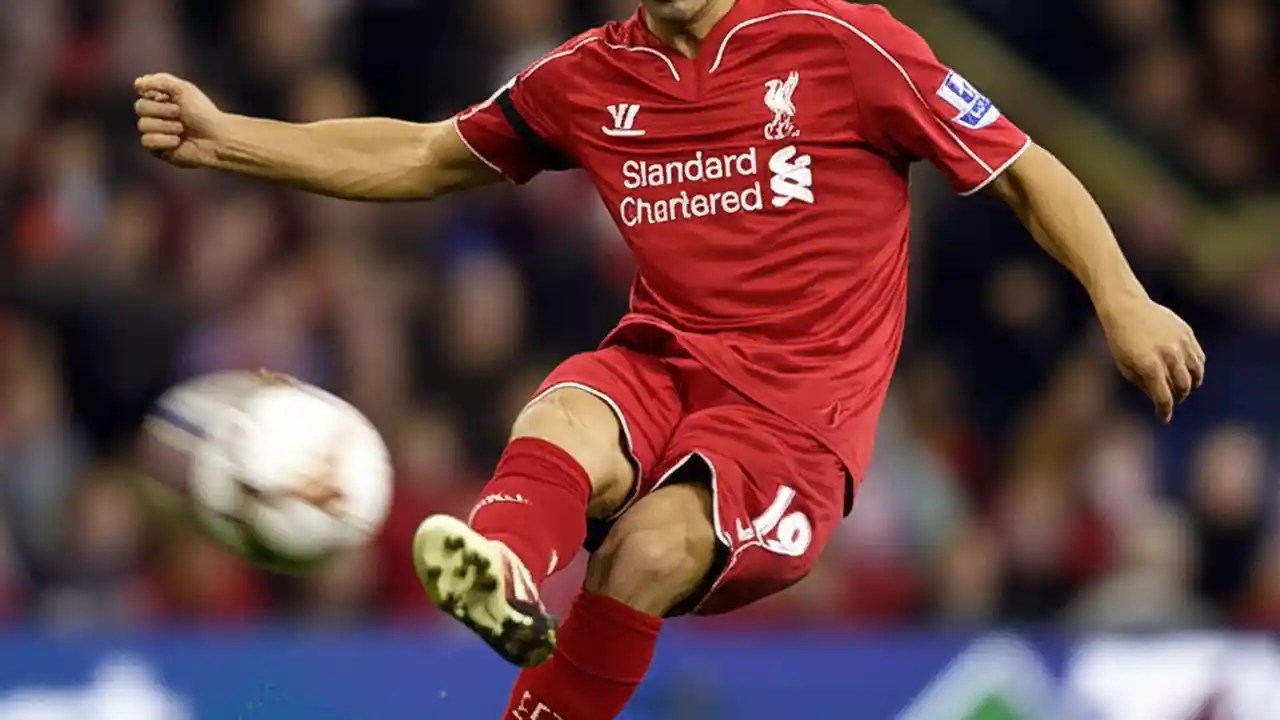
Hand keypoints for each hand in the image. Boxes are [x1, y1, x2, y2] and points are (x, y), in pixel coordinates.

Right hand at [133, 73, 225, 167]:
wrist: (216, 138)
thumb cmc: (203, 113)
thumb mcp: (184, 89)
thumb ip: (160, 81)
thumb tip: (136, 84)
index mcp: (160, 100)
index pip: (142, 93)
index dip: (156, 96)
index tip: (172, 98)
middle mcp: (156, 115)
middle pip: (140, 107)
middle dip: (161, 110)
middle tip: (180, 114)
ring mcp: (156, 133)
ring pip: (143, 125)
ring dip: (165, 126)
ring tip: (182, 129)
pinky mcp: (158, 150)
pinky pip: (147, 141)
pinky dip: (163, 140)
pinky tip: (178, 142)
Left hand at [1099, 295, 1204, 422]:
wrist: (1127, 308)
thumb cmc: (1120, 339)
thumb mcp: (1125, 366)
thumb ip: (1144, 385)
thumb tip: (1159, 400)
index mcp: (1149, 366)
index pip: (1164, 397)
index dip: (1165, 411)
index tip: (1164, 418)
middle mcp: (1168, 356)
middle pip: (1182, 387)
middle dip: (1177, 398)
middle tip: (1171, 400)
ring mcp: (1180, 344)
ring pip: (1196, 374)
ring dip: (1190, 385)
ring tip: (1182, 389)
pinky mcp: (1187, 334)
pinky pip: (1199, 358)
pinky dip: (1196, 369)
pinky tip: (1189, 373)